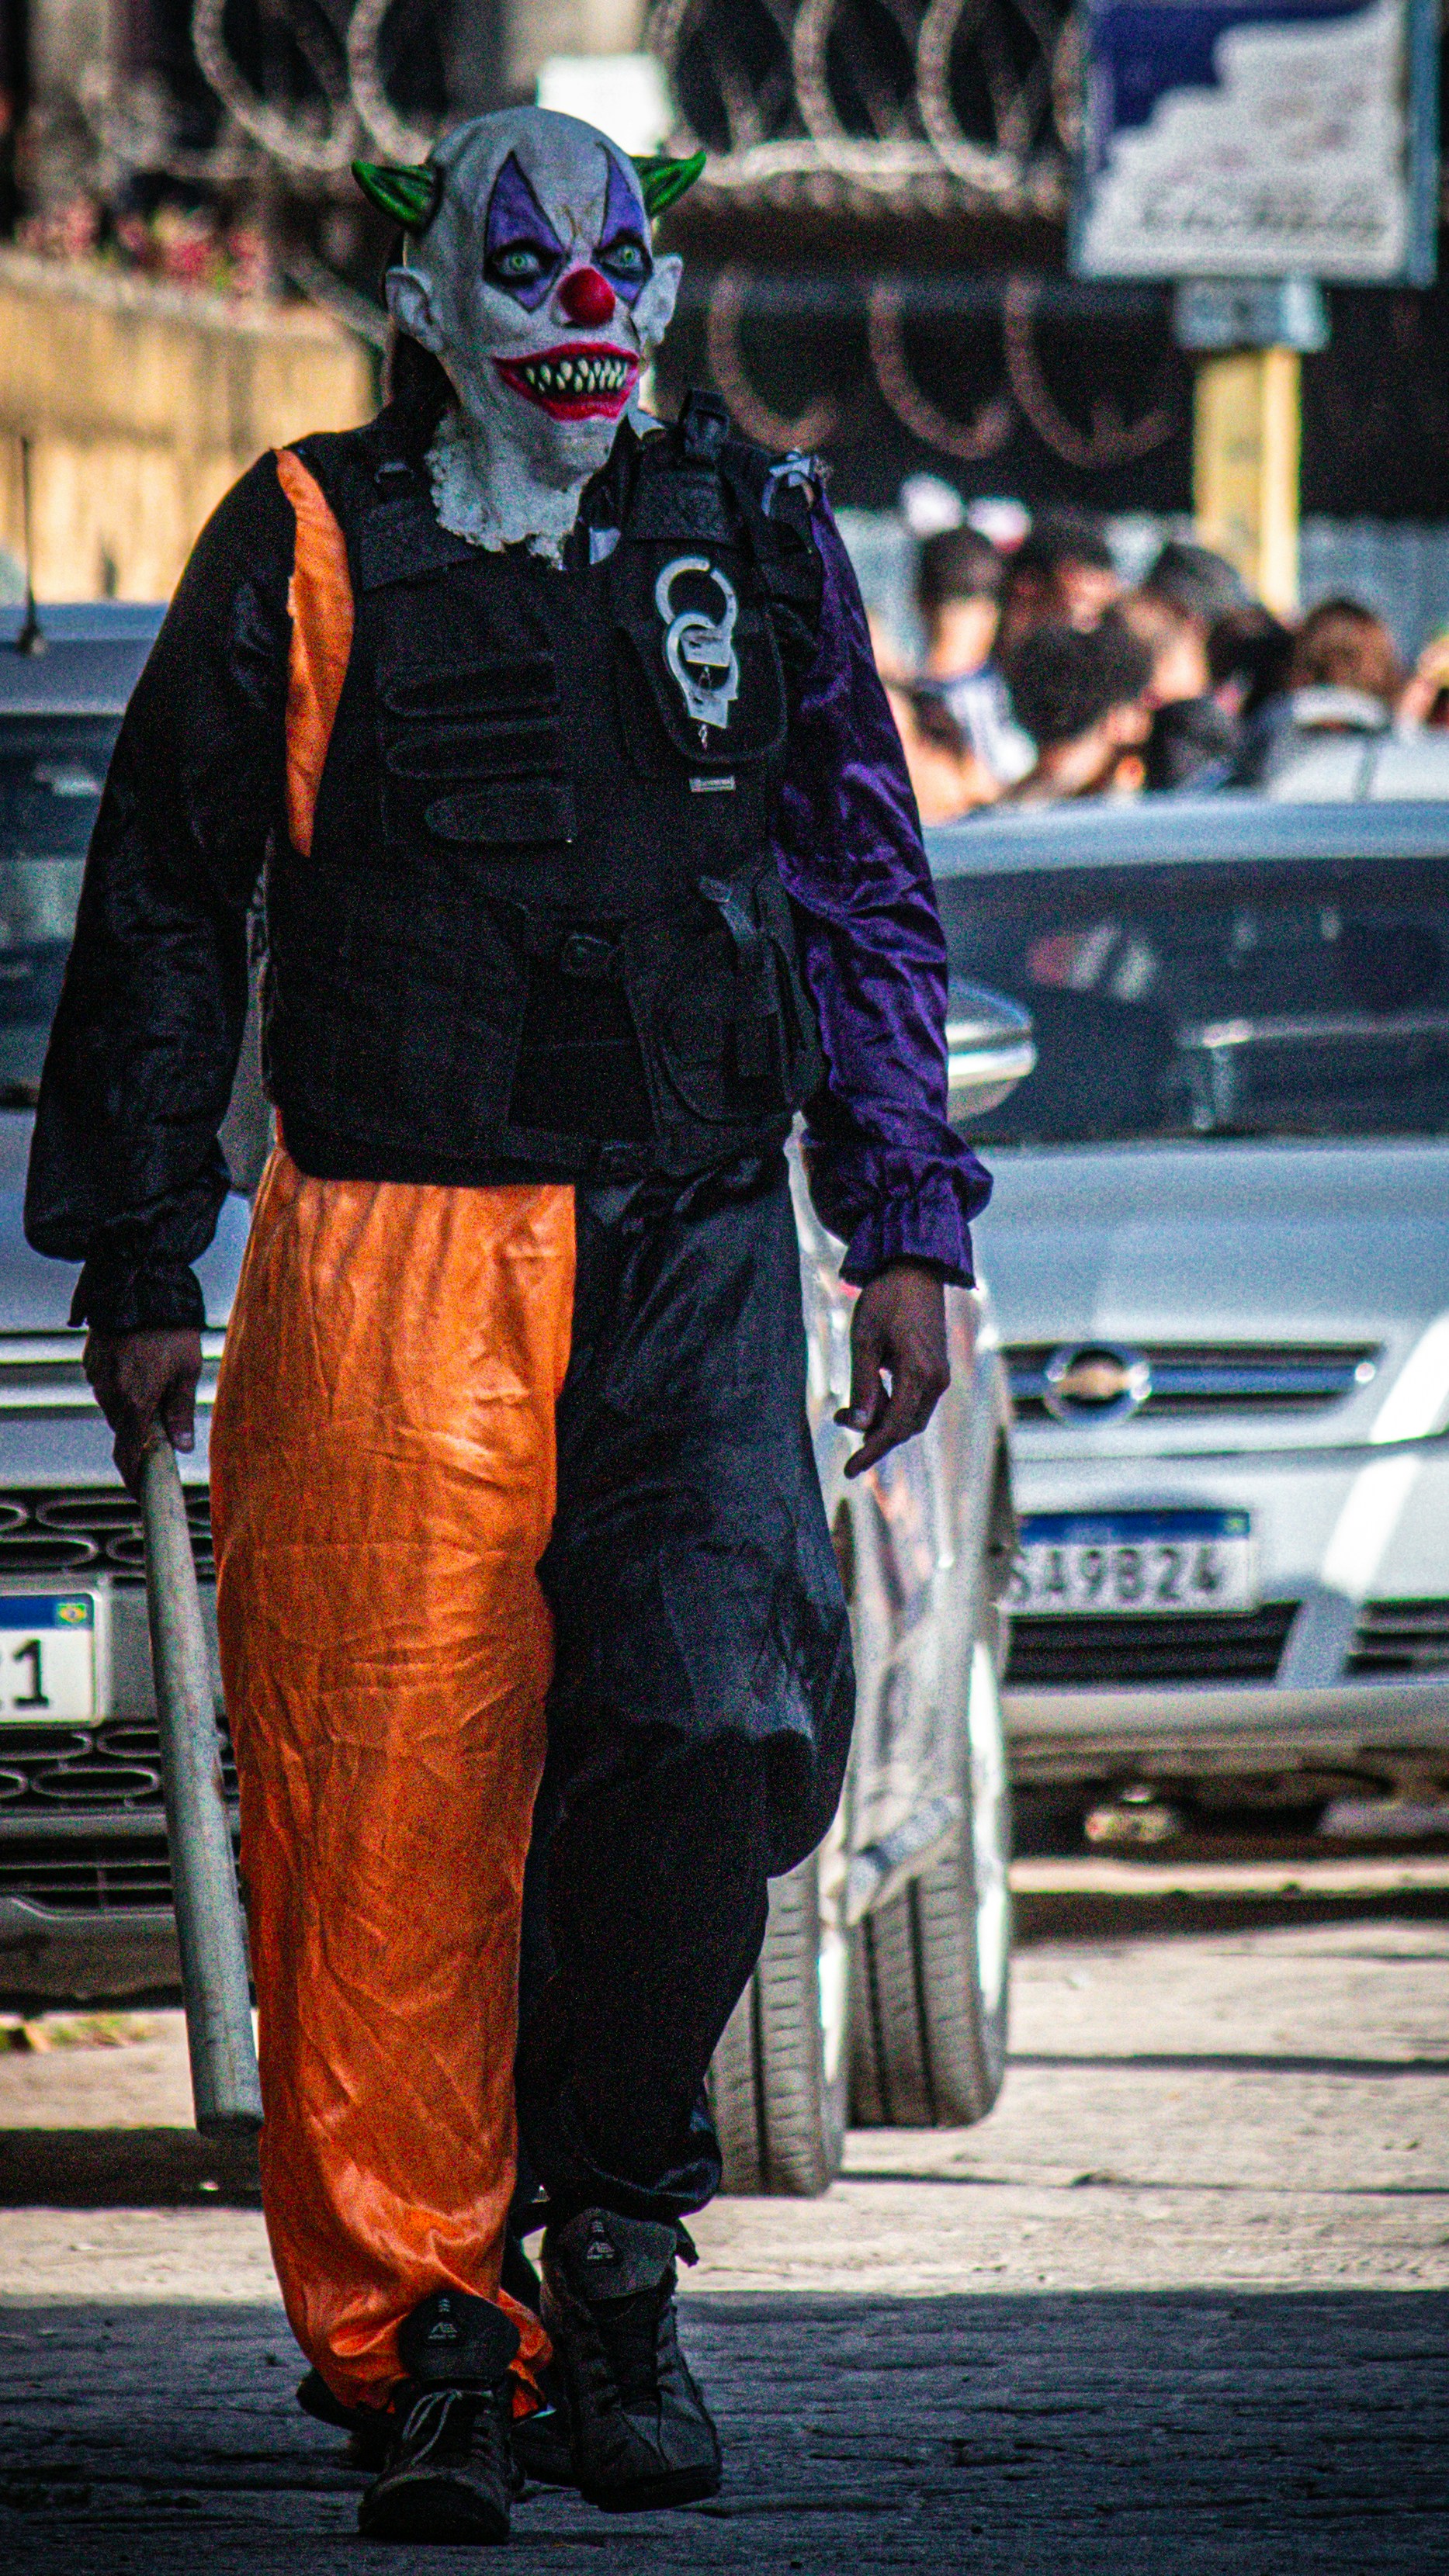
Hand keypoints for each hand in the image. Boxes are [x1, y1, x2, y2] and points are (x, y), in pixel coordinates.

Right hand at [84, 1328, 202, 1496]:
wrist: (142, 1286)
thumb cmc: (173, 1328)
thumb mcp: (187, 1371)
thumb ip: (181, 1411)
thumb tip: (183, 1446)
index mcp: (136, 1400)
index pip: (129, 1452)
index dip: (133, 1476)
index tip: (139, 1491)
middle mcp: (110, 1392)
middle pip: (124, 1427)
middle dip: (142, 1425)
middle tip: (166, 1408)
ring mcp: (97, 1375)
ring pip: (114, 1404)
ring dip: (132, 1400)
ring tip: (156, 1373)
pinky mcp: (91, 1359)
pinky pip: (105, 1382)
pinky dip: (121, 1381)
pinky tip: (139, 1361)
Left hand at [835, 1261, 950, 1479]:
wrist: (914, 1268)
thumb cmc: (886, 1300)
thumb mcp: (865, 1342)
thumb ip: (862, 1386)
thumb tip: (857, 1426)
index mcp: (920, 1374)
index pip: (895, 1428)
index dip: (871, 1451)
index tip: (850, 1469)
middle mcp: (937, 1380)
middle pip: (905, 1427)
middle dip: (873, 1434)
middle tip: (840, 1418)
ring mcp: (940, 1375)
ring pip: (910, 1416)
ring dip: (881, 1419)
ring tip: (849, 1407)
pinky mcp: (935, 1368)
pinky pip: (914, 1400)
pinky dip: (891, 1404)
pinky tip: (869, 1393)